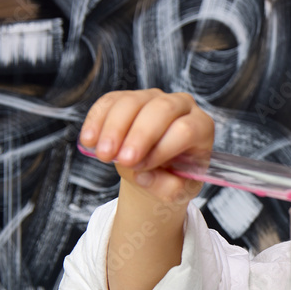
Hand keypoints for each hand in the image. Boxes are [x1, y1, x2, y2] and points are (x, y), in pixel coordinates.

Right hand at [80, 89, 212, 204]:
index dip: (161, 148)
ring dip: (114, 128)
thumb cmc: (173, 179)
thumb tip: (145, 176)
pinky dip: (97, 120)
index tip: (141, 168)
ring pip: (132, 102)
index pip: (185, 130)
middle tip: (120, 160)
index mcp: (201, 127)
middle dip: (138, 135)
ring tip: (103, 155)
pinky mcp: (127, 98)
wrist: (156, 172)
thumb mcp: (178, 192)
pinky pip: (110, 101)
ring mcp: (153, 97)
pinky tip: (89, 141)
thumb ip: (168, 188)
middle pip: (161, 109)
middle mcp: (181, 105)